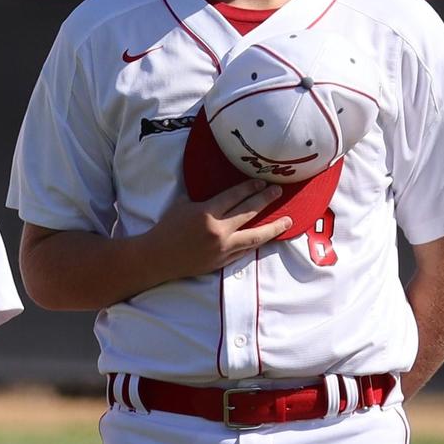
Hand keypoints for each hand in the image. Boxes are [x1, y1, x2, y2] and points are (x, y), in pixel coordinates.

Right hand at [142, 182, 292, 280]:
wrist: (156, 258)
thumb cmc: (166, 229)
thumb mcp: (181, 205)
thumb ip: (201, 197)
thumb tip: (215, 186)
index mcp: (206, 213)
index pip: (235, 196)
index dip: (250, 187)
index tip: (261, 182)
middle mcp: (217, 231)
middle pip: (249, 212)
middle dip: (266, 199)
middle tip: (277, 191)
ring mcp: (221, 248)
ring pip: (255, 236)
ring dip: (273, 227)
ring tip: (287, 221)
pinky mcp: (222, 262)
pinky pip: (245, 250)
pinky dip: (257, 243)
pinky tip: (266, 237)